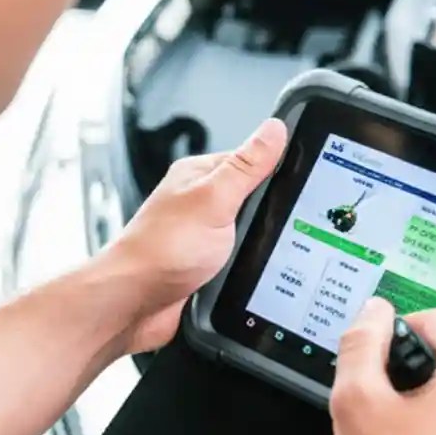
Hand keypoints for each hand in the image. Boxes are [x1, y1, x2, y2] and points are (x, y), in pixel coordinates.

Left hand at [104, 119, 286, 353]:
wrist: (133, 305)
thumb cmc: (160, 250)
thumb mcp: (215, 199)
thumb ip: (246, 166)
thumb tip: (273, 129)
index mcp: (199, 176)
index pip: (250, 160)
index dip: (277, 169)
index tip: (302, 180)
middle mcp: (199, 204)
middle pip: (252, 200)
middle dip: (269, 214)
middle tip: (280, 224)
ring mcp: (202, 237)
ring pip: (248, 234)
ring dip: (258, 246)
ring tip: (262, 253)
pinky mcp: (205, 267)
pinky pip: (238, 262)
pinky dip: (247, 269)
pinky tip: (250, 274)